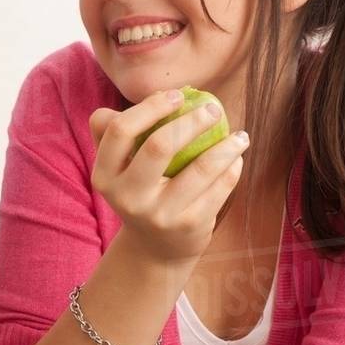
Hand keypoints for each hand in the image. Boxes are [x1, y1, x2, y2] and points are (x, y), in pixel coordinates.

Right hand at [88, 88, 249, 262]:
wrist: (155, 249)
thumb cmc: (139, 191)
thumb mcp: (117, 169)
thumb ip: (114, 133)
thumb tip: (146, 97)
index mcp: (105, 177)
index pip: (120, 130)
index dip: (150, 107)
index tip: (177, 96)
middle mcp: (128, 197)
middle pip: (160, 145)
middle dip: (192, 120)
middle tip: (213, 109)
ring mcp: (160, 214)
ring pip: (201, 168)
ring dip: (227, 145)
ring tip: (240, 135)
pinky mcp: (190, 226)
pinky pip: (221, 187)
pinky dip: (232, 167)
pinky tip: (236, 158)